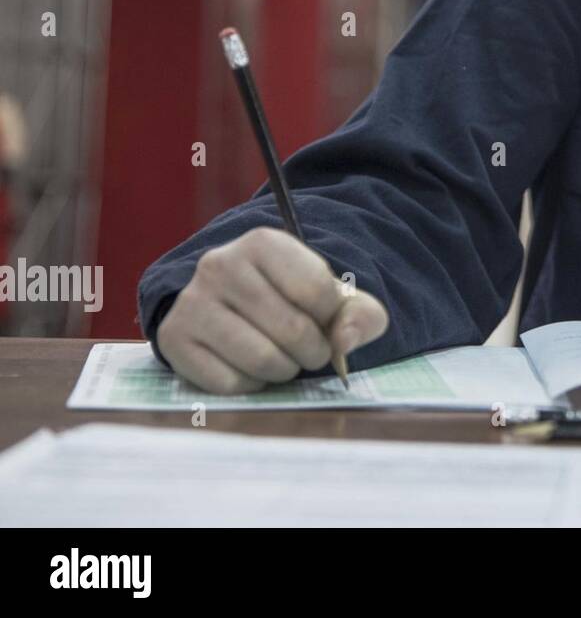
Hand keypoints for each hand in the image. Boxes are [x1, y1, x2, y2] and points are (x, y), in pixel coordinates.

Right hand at [156, 227, 388, 393]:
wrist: (231, 304)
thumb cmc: (293, 298)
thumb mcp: (337, 297)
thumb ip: (361, 314)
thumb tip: (344, 340)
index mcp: (263, 242)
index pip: (318, 291)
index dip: (333, 317)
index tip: (326, 318)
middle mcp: (220, 264)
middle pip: (292, 330)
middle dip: (314, 351)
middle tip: (310, 349)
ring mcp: (191, 302)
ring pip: (262, 360)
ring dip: (285, 370)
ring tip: (285, 358)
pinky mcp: (173, 340)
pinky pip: (229, 384)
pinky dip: (252, 385)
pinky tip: (251, 366)